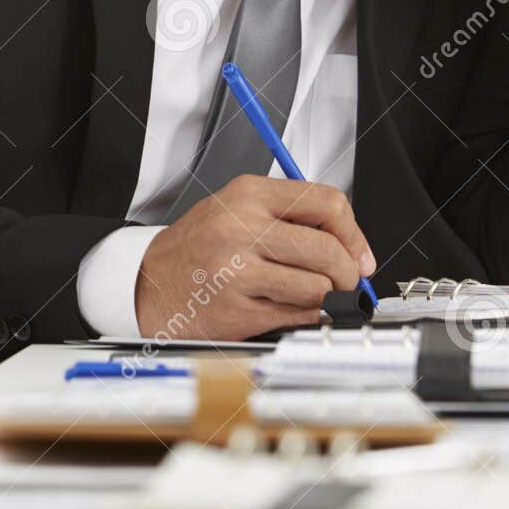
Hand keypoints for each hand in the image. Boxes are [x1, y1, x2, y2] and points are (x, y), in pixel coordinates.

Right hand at [134, 175, 376, 340]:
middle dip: (349, 272)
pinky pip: (296, 315)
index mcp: (248, 194)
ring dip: (327, 297)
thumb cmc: (197, 246)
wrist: (147, 282)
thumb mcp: (237, 208)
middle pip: (328, 249)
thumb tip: (350, 242)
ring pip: (317, 287)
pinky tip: (292, 307)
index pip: (326, 203)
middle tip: (349, 280)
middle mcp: (242, 228)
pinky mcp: (236, 311)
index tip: (360, 253)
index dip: (354, 232)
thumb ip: (289, 215)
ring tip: (314, 293)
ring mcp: (238, 272)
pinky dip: (306, 315)